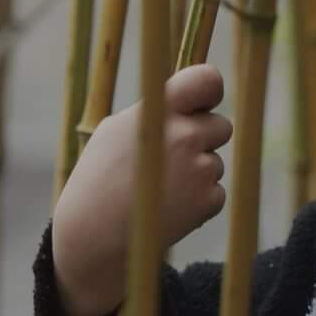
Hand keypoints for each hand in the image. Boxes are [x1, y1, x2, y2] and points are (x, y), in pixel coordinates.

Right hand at [49, 64, 232, 315]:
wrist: (94, 235)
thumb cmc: (100, 179)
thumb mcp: (117, 131)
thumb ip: (157, 111)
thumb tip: (194, 99)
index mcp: (159, 111)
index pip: (207, 80)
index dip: (211, 89)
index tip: (205, 101)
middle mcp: (185, 135)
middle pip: (221, 126)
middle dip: (203, 140)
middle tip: (169, 160)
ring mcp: (200, 168)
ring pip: (216, 161)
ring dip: (196, 173)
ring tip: (159, 189)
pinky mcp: (210, 199)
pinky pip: (216, 191)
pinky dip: (198, 200)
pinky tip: (167, 208)